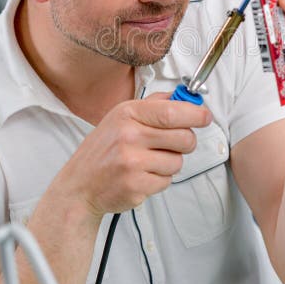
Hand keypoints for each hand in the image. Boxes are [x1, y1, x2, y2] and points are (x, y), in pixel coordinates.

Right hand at [54, 92, 211, 217]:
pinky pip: (167, 181)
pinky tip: (142, 175)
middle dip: (186, 142)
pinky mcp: (136, 186)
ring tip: (148, 161)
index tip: (205, 117)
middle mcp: (129, 136)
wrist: (79, 185)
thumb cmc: (104, 149)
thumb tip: (186, 97)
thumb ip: (154, 105)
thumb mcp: (121, 117)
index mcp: (128, 114)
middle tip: (174, 144)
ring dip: (170, 163)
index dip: (196, 114)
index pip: (173, 112)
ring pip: (178, 162)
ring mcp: (132, 163)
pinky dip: (159, 180)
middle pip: (184, 138)